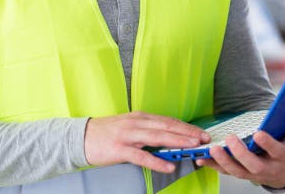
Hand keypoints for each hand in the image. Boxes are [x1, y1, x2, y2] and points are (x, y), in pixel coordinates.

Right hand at [84, 111, 210, 173]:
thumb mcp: (129, 126)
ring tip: (191, 147)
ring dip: (177, 142)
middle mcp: (136, 123)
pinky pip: (142, 156)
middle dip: (187, 132)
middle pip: (167, 126)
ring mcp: (128, 135)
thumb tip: (169, 137)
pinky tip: (168, 166)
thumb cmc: (106, 133)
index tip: (200, 132)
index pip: (168, 120)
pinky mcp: (120, 149)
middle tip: (203, 138)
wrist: (81, 137)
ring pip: (157, 137)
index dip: (186, 126)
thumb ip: (147, 130)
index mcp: (140, 117)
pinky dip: (157, 161)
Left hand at [195, 103, 284, 188]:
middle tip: (230, 138)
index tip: (258, 133)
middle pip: (253, 165)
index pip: (276, 151)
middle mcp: (268, 168)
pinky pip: (226, 172)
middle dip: (240, 153)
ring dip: (223, 161)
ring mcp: (253, 173)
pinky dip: (214, 166)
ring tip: (213, 148)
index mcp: (283, 156)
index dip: (267, 144)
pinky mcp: (242, 173)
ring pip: (237, 171)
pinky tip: (202, 158)